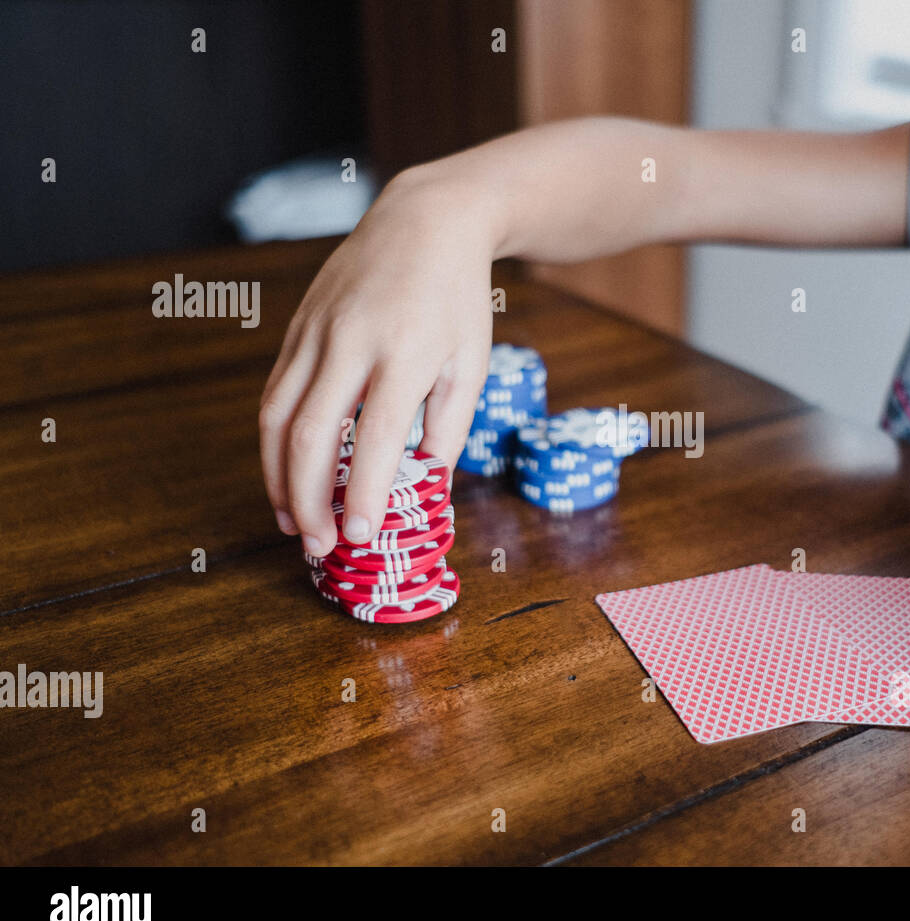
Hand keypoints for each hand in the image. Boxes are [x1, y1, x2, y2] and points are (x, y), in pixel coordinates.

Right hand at [259, 169, 495, 556]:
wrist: (424, 221)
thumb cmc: (457, 301)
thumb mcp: (470, 364)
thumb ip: (447, 428)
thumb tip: (424, 487)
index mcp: (406, 353)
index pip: (375, 439)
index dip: (361, 495)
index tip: (360, 537)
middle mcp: (352, 341)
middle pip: (311, 434)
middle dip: (308, 499)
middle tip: (317, 545)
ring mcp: (316, 331)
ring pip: (277, 416)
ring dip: (278, 477)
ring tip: (292, 521)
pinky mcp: (296, 326)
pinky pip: (275, 392)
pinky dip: (274, 441)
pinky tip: (286, 473)